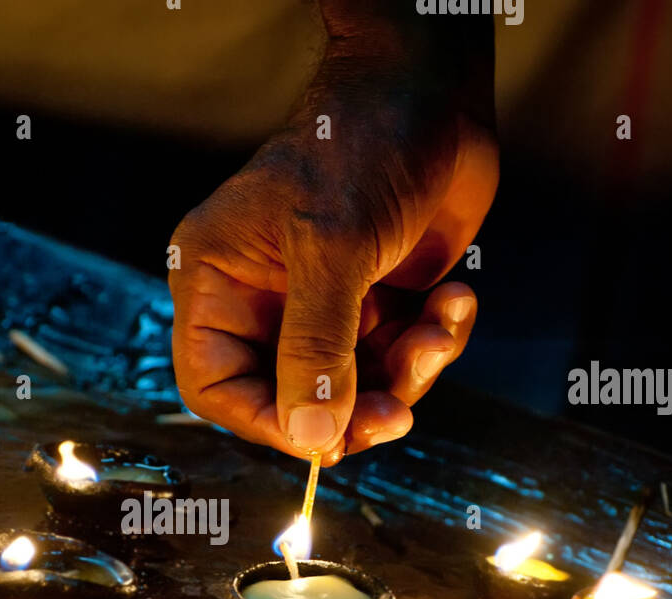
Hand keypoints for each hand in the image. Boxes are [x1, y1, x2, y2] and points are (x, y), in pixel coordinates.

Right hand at [169, 54, 498, 463]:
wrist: (434, 88)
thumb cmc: (361, 142)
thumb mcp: (333, 247)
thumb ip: (317, 346)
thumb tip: (310, 434)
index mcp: (221, 282)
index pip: (216, 384)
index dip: (265, 422)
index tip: (324, 437)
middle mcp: (264, 301)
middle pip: (291, 396)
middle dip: (352, 408)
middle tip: (398, 414)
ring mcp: (323, 302)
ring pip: (355, 386)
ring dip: (407, 372)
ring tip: (440, 327)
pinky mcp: (377, 299)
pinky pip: (400, 355)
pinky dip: (435, 340)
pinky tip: (455, 298)